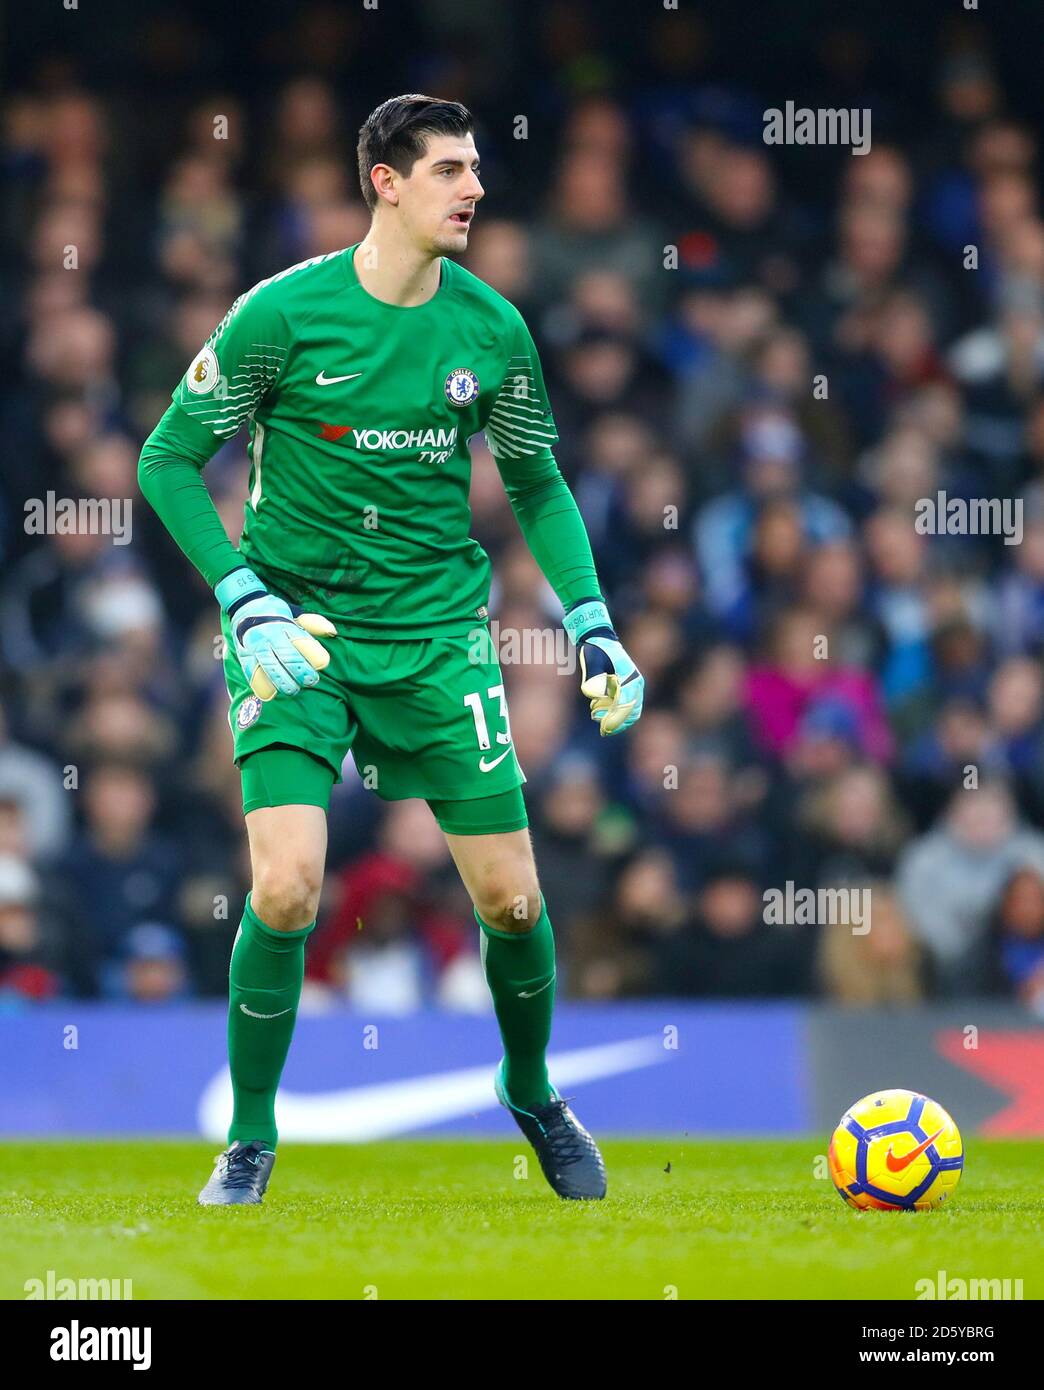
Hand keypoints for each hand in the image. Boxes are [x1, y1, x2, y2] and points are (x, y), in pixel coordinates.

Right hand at [217, 567, 335, 700]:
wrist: (245, 608)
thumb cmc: (277, 616)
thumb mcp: (296, 615)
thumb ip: (315, 624)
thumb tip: (332, 632)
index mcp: (286, 626)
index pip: (303, 641)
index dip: (315, 655)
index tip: (322, 664)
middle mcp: (270, 635)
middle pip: (288, 657)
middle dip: (302, 672)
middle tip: (311, 681)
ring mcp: (256, 647)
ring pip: (270, 668)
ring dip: (283, 682)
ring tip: (292, 689)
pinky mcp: (245, 657)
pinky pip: (252, 675)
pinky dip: (262, 687)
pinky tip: (271, 693)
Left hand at [578, 632, 643, 735]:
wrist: (599, 640)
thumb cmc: (596, 650)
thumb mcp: (592, 660)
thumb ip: (593, 676)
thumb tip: (593, 694)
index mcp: (630, 676)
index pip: (626, 702)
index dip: (616, 717)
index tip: (603, 724)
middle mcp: (635, 684)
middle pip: (632, 711)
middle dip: (617, 722)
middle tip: (601, 728)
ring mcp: (633, 689)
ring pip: (631, 714)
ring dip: (617, 722)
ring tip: (598, 719)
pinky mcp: (627, 692)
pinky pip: (627, 711)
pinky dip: (617, 718)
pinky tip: (601, 717)